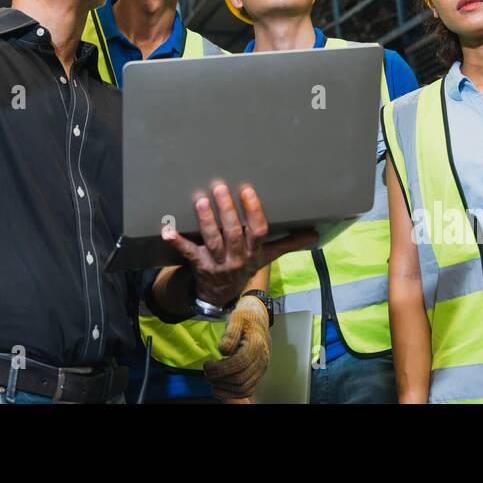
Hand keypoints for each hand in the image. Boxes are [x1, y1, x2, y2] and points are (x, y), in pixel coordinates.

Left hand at [163, 181, 316, 307]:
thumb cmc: (245, 266)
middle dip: (226, 210)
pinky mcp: (199, 263)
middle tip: (219, 187)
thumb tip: (315, 234)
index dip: (253, 211)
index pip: (258, 231)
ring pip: (212, 239)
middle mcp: (236, 256)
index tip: (247, 190)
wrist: (220, 295)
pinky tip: (166, 231)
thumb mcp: (267, 256)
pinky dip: (176, 241)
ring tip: (200, 200)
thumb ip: (288, 243)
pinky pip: (188, 252)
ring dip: (206, 220)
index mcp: (253, 251)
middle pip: (232, 232)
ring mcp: (217, 261)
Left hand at [203, 295, 270, 400]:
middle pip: (240, 379)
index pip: (238, 363)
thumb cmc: (245, 319)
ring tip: (212, 379)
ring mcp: (261, 369)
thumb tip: (224, 350)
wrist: (258, 321)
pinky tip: (219, 388)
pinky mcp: (258, 375)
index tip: (207, 365)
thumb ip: (230, 333)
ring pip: (243, 388)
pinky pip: (247, 390)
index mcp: (256, 345)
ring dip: (224, 388)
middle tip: (207, 372)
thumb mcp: (236, 318)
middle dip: (219, 378)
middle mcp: (261, 360)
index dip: (220, 368)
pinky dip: (232, 393)